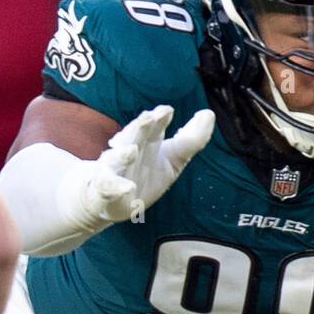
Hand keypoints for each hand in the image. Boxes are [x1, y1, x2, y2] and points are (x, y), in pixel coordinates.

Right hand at [70, 106, 214, 225]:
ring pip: (115, 159)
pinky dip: (115, 187)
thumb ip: (192, 139)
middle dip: (139, 127)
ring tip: (131, 150)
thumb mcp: (174, 158)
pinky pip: (107, 188)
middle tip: (148, 118)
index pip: (153, 126)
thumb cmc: (145, 175)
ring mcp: (114, 170)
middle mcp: (128, 151)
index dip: (159, 118)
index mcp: (145, 142)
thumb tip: (209, 113)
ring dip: (122, 154)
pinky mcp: (104, 191)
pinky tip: (126, 188)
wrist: (113, 202)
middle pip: (133, 137)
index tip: (167, 111)